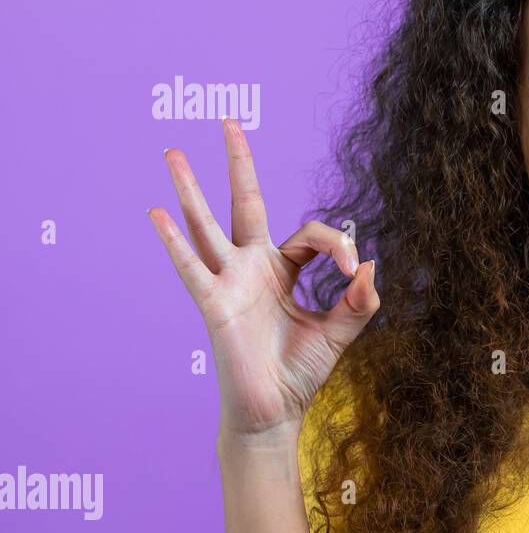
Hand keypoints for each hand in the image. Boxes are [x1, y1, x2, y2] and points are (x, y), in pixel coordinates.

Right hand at [147, 117, 379, 440]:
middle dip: (239, 164)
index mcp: (283, 270)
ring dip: (190, 189)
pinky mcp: (214, 304)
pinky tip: (155, 213)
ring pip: (208, 226)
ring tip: (173, 152)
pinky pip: (192, 268)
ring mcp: (229, 282)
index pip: (310, 234)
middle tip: (230, 122)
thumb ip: (360, 301)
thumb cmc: (301, 371)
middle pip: (244, 204)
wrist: (275, 410)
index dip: (336, 243)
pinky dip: (174, 242)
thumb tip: (369, 265)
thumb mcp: (341, 331)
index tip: (352, 269)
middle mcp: (252, 268)